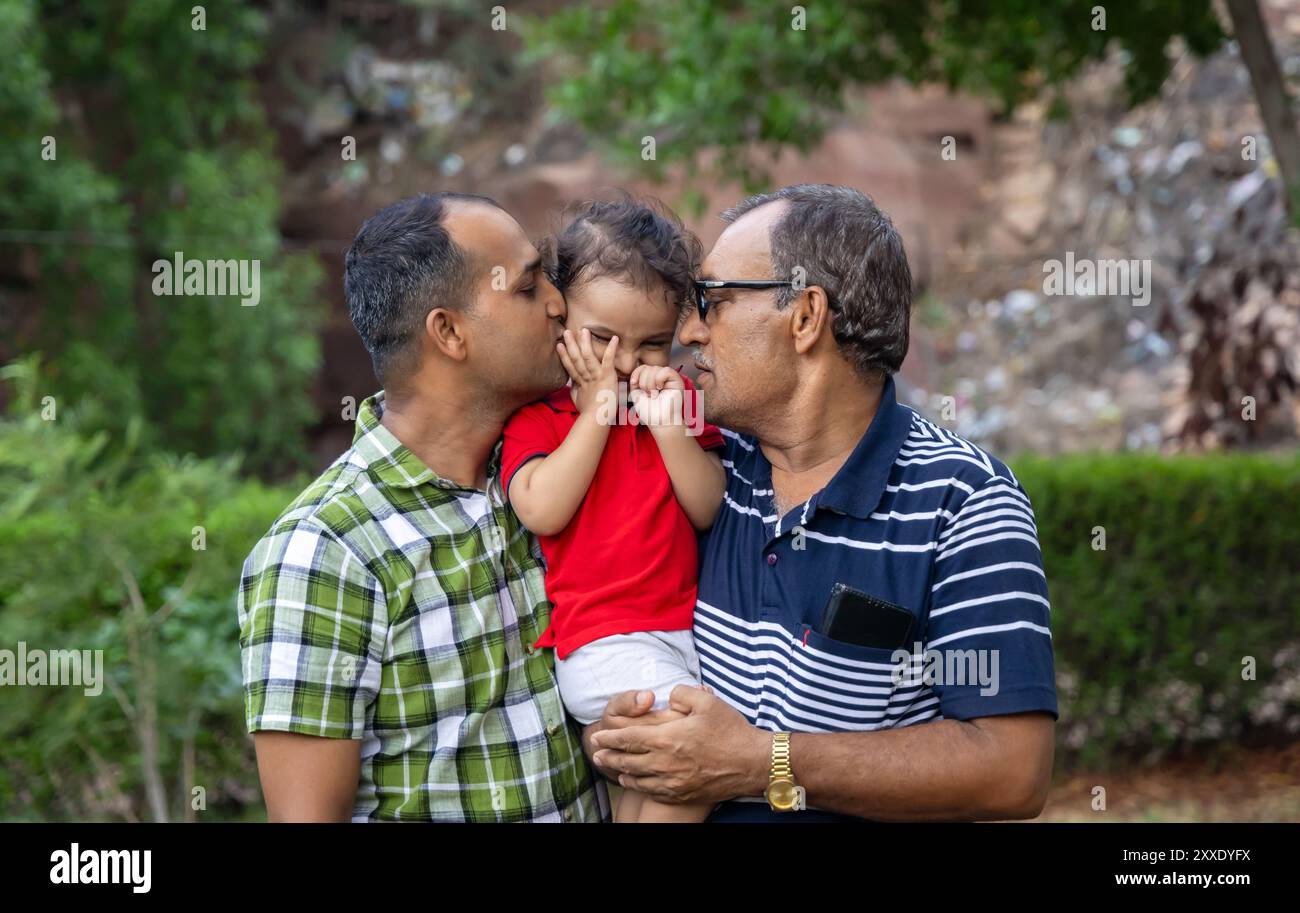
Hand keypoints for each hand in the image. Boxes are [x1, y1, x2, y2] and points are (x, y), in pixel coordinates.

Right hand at [557, 328, 618, 418]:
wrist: (596, 418)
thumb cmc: (589, 412)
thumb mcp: (579, 400)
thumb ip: (576, 390)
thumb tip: (573, 384)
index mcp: (580, 383)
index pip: (570, 367)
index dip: (564, 356)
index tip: (559, 346)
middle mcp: (586, 377)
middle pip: (576, 359)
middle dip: (571, 345)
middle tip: (566, 332)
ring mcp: (596, 376)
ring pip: (588, 356)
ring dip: (585, 343)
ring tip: (584, 330)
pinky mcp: (607, 376)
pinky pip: (608, 360)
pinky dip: (611, 349)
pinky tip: (615, 339)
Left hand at [589, 684, 767, 804]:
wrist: (752, 763)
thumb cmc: (730, 731)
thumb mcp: (707, 701)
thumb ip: (681, 693)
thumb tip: (667, 697)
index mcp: (667, 738)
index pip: (628, 738)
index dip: (610, 738)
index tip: (597, 737)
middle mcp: (665, 763)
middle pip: (627, 761)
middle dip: (608, 757)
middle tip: (597, 755)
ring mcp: (672, 782)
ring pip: (637, 779)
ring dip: (621, 773)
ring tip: (612, 769)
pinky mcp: (682, 794)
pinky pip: (653, 792)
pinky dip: (639, 786)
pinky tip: (636, 782)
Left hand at [628, 364, 684, 432]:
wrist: (659, 422)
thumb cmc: (649, 411)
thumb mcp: (636, 393)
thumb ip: (635, 380)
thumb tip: (635, 371)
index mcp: (652, 379)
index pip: (643, 367)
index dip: (636, 373)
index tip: (633, 384)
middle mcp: (662, 377)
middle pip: (648, 367)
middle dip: (643, 381)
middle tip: (648, 395)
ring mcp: (670, 378)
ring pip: (656, 369)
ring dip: (650, 383)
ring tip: (654, 395)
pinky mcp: (677, 381)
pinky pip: (666, 371)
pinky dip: (659, 380)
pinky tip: (660, 389)